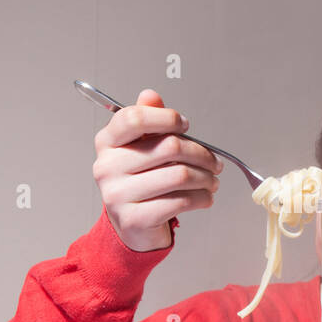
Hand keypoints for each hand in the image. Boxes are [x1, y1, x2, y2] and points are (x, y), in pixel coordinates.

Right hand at [92, 88, 222, 250]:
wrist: (131, 226)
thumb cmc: (140, 182)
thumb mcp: (140, 147)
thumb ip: (147, 120)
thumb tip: (150, 95)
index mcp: (107, 142)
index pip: (134, 118)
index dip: (166, 118)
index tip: (185, 125)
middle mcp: (106, 167)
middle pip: (168, 147)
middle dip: (201, 153)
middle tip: (214, 162)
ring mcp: (117, 194)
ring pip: (179, 175)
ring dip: (206, 178)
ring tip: (212, 180)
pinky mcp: (134, 218)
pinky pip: (180, 201)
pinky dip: (201, 198)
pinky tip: (205, 197)